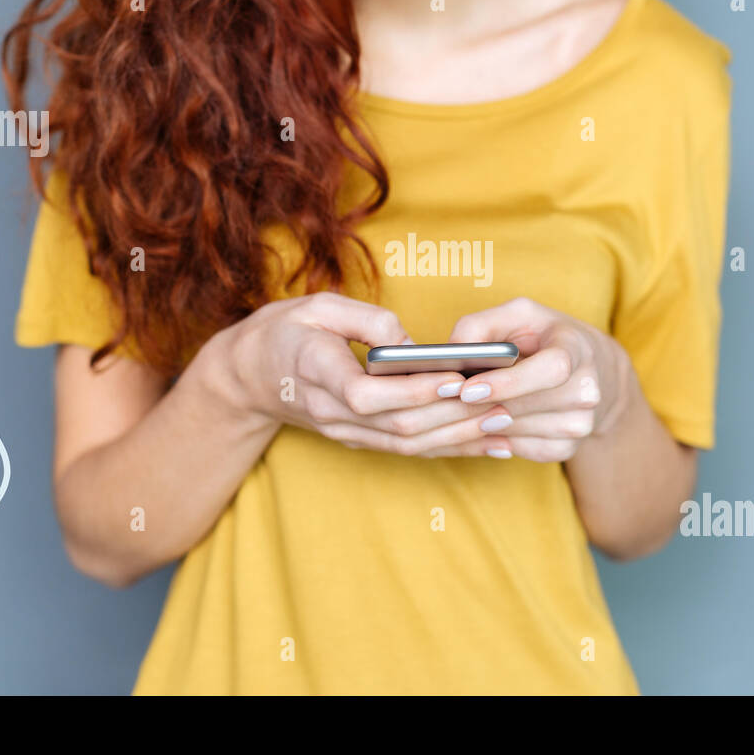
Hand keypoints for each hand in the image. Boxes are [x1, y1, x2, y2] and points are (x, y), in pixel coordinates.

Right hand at [200, 292, 510, 456]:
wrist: (249, 377)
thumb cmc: (286, 331)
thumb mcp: (316, 305)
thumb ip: (364, 319)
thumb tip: (410, 341)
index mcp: (315, 371)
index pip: (364, 393)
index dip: (412, 390)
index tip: (454, 377)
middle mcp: (330, 411)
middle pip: (397, 424)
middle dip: (452, 416)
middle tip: (501, 400)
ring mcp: (344, 432)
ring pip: (407, 443)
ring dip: (457, 437)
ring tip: (504, 422)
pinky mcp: (358, 439)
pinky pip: (407, 448)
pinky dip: (449, 448)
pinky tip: (486, 444)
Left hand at [444, 297, 629, 462]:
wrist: (593, 371)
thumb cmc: (545, 337)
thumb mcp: (518, 315)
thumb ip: (481, 325)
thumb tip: (450, 352)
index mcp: (576, 350)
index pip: (551, 370)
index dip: (509, 383)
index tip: (468, 389)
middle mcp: (587, 390)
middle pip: (527, 406)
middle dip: (482, 405)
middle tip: (446, 401)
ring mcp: (581, 423)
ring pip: (518, 431)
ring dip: (484, 422)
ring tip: (462, 408)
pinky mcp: (568, 447)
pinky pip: (521, 449)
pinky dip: (495, 438)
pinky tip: (483, 422)